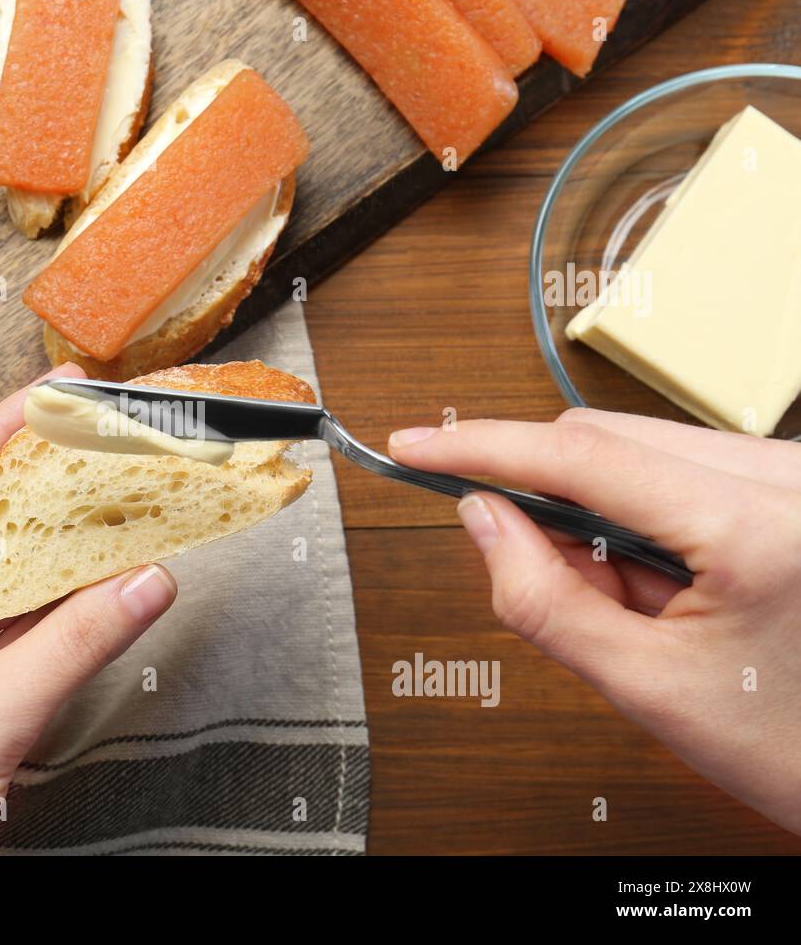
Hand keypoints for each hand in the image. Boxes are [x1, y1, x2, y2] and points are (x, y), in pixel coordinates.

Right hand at [388, 408, 800, 833]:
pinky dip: (636, 517)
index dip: (482, 447)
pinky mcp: (785, 481)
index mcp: (756, 530)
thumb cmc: (786, 741)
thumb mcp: (644, 686)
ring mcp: (790, 475)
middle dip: (548, 505)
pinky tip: (665, 584)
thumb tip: (481, 518)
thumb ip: (544, 599)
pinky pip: (672, 467)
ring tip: (635, 604)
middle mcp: (785, 481)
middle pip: (605, 439)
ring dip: (596, 518)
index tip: (417, 447)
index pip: (582, 458)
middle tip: (547, 579)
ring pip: (634, 450)